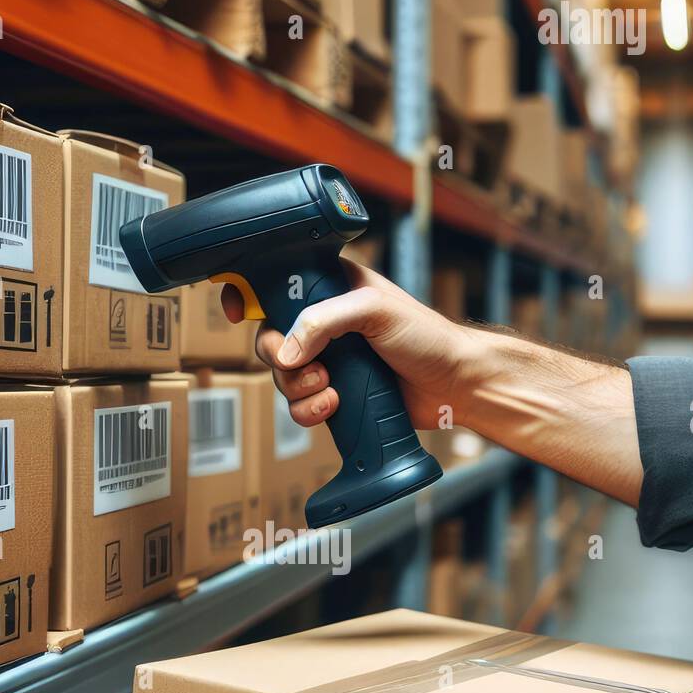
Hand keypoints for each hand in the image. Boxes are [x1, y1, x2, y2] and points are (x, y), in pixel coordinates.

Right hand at [220, 262, 486, 433]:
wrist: (455, 385)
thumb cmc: (426, 336)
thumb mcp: (374, 311)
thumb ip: (324, 321)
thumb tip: (287, 354)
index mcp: (330, 287)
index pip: (275, 282)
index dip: (248, 294)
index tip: (237, 311)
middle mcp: (323, 323)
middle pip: (270, 338)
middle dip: (278, 358)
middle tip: (303, 365)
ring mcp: (328, 361)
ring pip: (282, 377)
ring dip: (298, 389)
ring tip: (331, 388)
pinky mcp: (334, 394)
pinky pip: (300, 406)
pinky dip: (309, 410)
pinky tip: (334, 406)